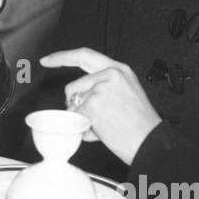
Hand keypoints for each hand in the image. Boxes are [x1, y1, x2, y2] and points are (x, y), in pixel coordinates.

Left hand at [39, 48, 162, 165]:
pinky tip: (103, 132)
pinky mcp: (94, 104)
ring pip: (74, 104)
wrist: (151, 143)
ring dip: (84, 119)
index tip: (47, 60)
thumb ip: (103, 87)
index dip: (62, 57)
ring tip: (106, 126)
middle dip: (75, 105)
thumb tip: (79, 95)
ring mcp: (101, 88)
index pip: (84, 56)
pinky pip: (76, 119)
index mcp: (119, 70)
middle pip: (73, 87)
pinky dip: (84, 130)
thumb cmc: (140, 125)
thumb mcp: (126, 93)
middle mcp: (110, 74)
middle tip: (93, 119)